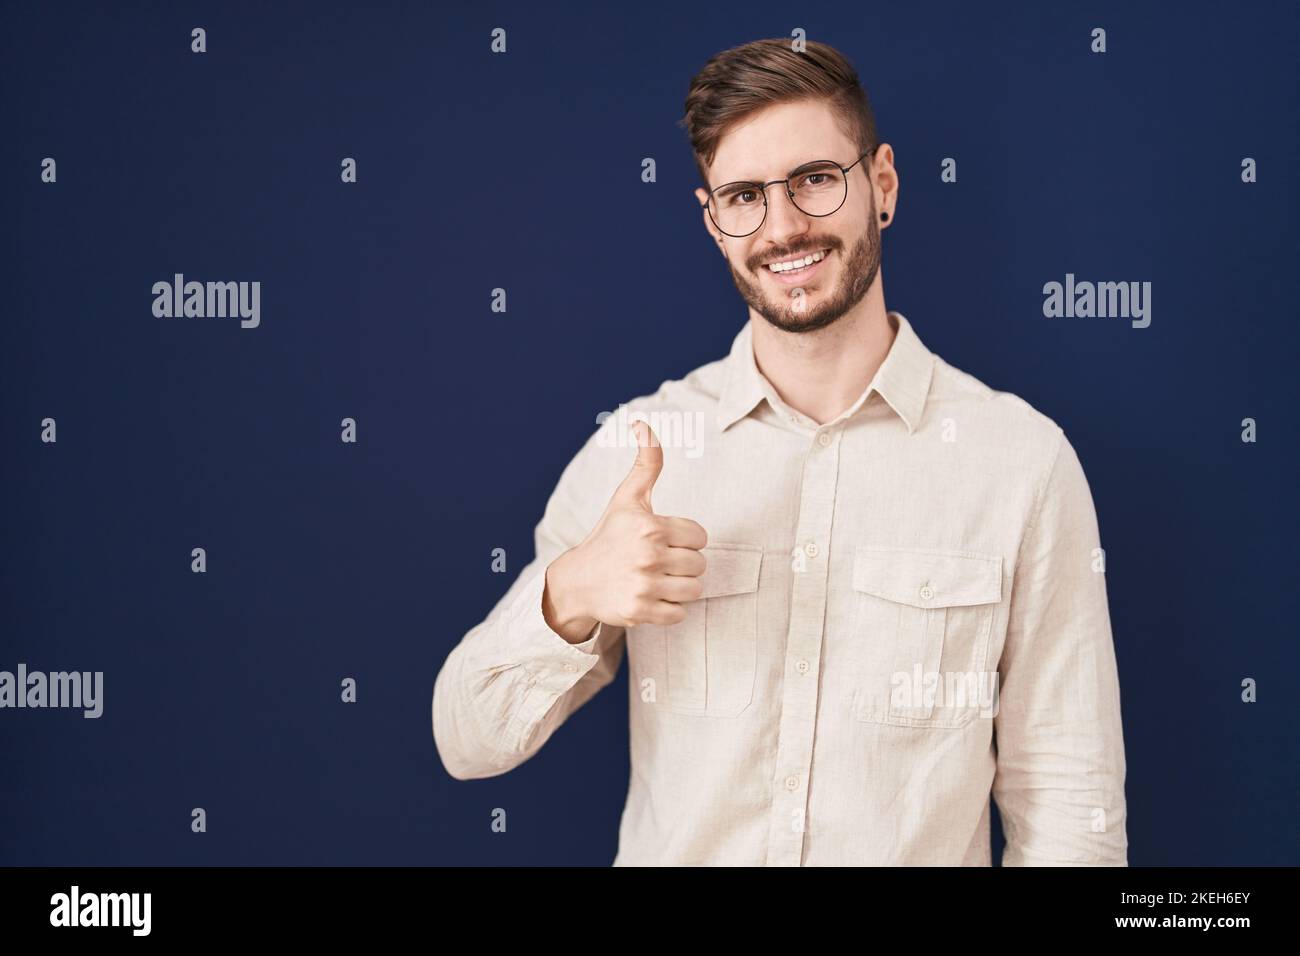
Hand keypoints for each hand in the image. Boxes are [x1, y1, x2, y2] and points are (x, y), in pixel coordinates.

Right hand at [543, 420, 708, 641]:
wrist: (577, 581)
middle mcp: (648, 556)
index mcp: (650, 526)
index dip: (685, 539)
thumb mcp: (627, 498)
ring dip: (680, 587)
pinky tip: (651, 597)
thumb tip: (643, 423)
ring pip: (694, 589)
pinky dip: (670, 609)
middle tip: (658, 562)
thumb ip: (646, 462)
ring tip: (658, 579)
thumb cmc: (608, 536)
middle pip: (699, 564)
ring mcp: (644, 586)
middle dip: (683, 564)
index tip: (664, 540)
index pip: (700, 537)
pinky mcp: (641, 612)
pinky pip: (680, 614)